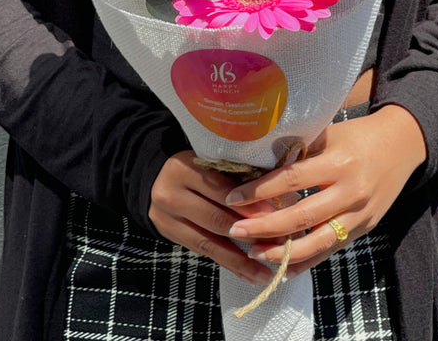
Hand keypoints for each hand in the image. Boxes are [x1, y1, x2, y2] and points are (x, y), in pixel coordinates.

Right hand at [149, 150, 276, 286]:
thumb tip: (280, 199)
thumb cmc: (196, 168)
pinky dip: (228, 264)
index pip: (221, 189)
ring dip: (241, 261)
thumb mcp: (210, 162)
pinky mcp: (170, 237)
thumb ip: (236, 177)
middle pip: (215, 218)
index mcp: (184, 169)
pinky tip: (248, 275)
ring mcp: (167, 219)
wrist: (157, 179)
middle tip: (278, 244)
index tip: (275, 215)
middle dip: (250, 233)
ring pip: (209, 243)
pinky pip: (204, 253)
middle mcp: (171, 195)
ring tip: (266, 274)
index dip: (248, 203)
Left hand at [221, 105, 426, 274]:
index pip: (291, 179)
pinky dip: (307, 260)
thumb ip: (299, 148)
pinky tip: (284, 267)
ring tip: (254, 253)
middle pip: (301, 216)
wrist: (402, 145)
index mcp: (338, 162)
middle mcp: (350, 191)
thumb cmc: (357, 135)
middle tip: (234, 231)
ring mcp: (360, 214)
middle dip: (265, 227)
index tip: (233, 198)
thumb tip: (256, 159)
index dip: (260, 191)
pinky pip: (332, 249)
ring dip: (283, 252)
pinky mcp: (364, 228)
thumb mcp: (328, 133)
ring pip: (317, 241)